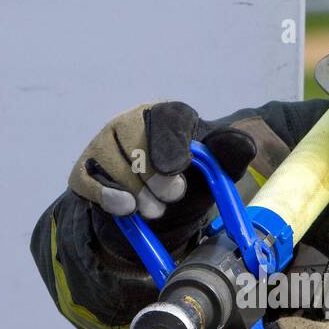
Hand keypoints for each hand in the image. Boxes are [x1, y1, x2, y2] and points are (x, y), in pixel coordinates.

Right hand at [68, 101, 254, 218]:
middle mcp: (129, 121)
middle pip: (135, 141)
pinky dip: (107, 196)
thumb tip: (244, 144)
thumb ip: (228, 156)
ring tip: (153, 209)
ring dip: (136, 192)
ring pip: (112, 163)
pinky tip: (126, 209)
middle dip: (155, 176)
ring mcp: (102, 143)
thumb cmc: (188, 185)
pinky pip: (87, 180)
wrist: (157, 215)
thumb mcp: (212, 172)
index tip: (179, 169)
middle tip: (171, 198)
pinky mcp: (84, 169)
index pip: (166, 116)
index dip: (171, 143)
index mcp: (165, 113)